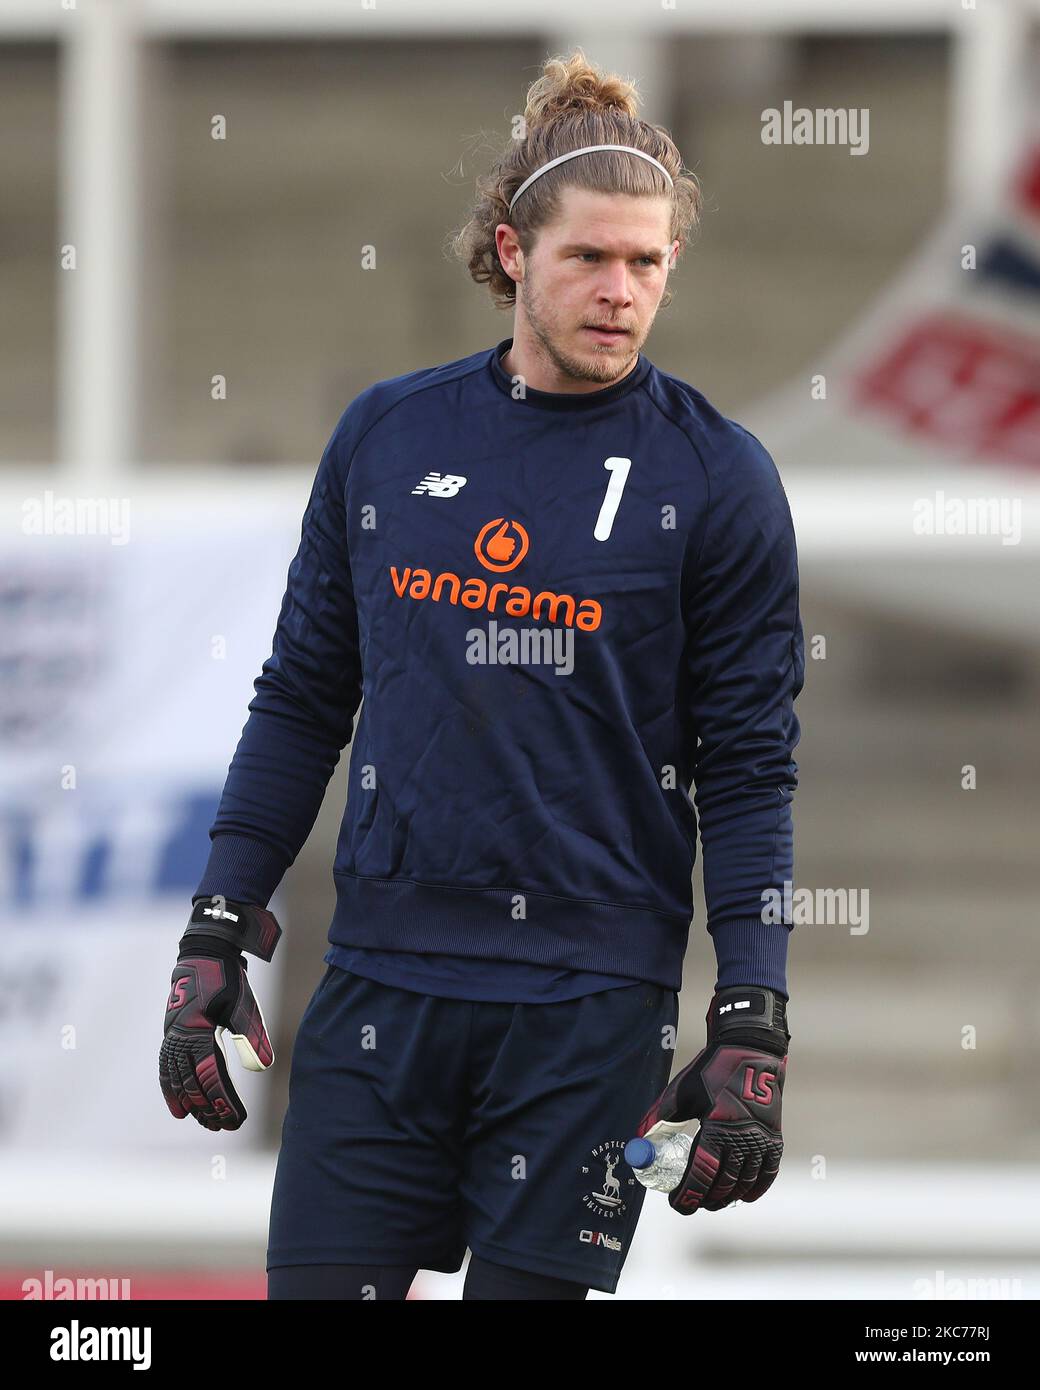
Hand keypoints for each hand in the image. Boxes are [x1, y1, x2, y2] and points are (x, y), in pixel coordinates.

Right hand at [159, 898, 280, 1130]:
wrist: (204, 954)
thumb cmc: (226, 979)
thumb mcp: (243, 1004)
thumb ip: (251, 1035)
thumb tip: (263, 1066)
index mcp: (199, 1032)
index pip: (211, 1076)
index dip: (223, 1101)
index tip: (236, 1120)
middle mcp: (180, 1038)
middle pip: (193, 1083)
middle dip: (209, 1108)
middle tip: (226, 1127)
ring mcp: (172, 1037)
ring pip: (178, 1080)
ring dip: (192, 1104)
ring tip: (206, 1124)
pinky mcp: (172, 1035)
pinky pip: (167, 1069)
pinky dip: (171, 1090)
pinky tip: (179, 1108)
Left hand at [635, 984, 788, 1214]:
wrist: (751, 1051)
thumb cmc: (712, 1070)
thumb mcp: (681, 1091)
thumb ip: (659, 1118)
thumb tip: (637, 1140)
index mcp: (718, 1128)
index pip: (702, 1174)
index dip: (688, 1194)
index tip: (676, 1204)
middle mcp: (743, 1138)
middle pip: (724, 1184)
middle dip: (706, 1199)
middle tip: (691, 1203)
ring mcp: (761, 1140)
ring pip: (745, 1183)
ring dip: (728, 1197)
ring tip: (712, 1201)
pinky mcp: (773, 1137)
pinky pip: (767, 1173)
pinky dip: (755, 1188)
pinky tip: (744, 1195)